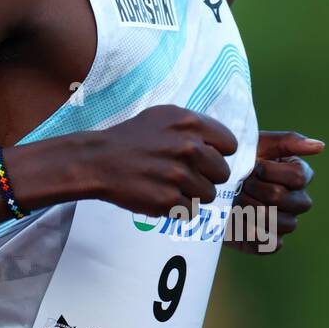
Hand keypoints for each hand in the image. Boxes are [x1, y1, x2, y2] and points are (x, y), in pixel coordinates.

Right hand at [91, 105, 237, 215]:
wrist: (99, 160)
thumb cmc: (132, 138)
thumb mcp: (163, 117)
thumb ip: (195, 126)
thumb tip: (222, 145)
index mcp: (190, 123)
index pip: (229, 145)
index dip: (217, 153)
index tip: (202, 156)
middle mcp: (188, 147)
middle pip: (222, 173)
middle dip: (205, 176)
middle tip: (182, 173)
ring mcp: (179, 175)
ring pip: (208, 194)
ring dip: (192, 193)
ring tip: (169, 184)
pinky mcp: (169, 200)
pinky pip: (191, 210)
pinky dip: (178, 207)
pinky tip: (160, 194)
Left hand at [229, 130, 322, 253]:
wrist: (209, 184)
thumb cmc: (237, 160)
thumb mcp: (258, 143)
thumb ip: (289, 141)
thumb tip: (321, 146)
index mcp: (299, 176)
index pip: (297, 177)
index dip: (269, 171)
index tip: (252, 166)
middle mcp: (297, 201)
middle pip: (284, 199)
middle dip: (256, 189)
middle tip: (240, 183)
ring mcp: (285, 223)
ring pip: (280, 222)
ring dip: (250, 209)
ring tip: (235, 199)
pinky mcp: (269, 242)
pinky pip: (270, 243)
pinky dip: (251, 232)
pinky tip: (237, 219)